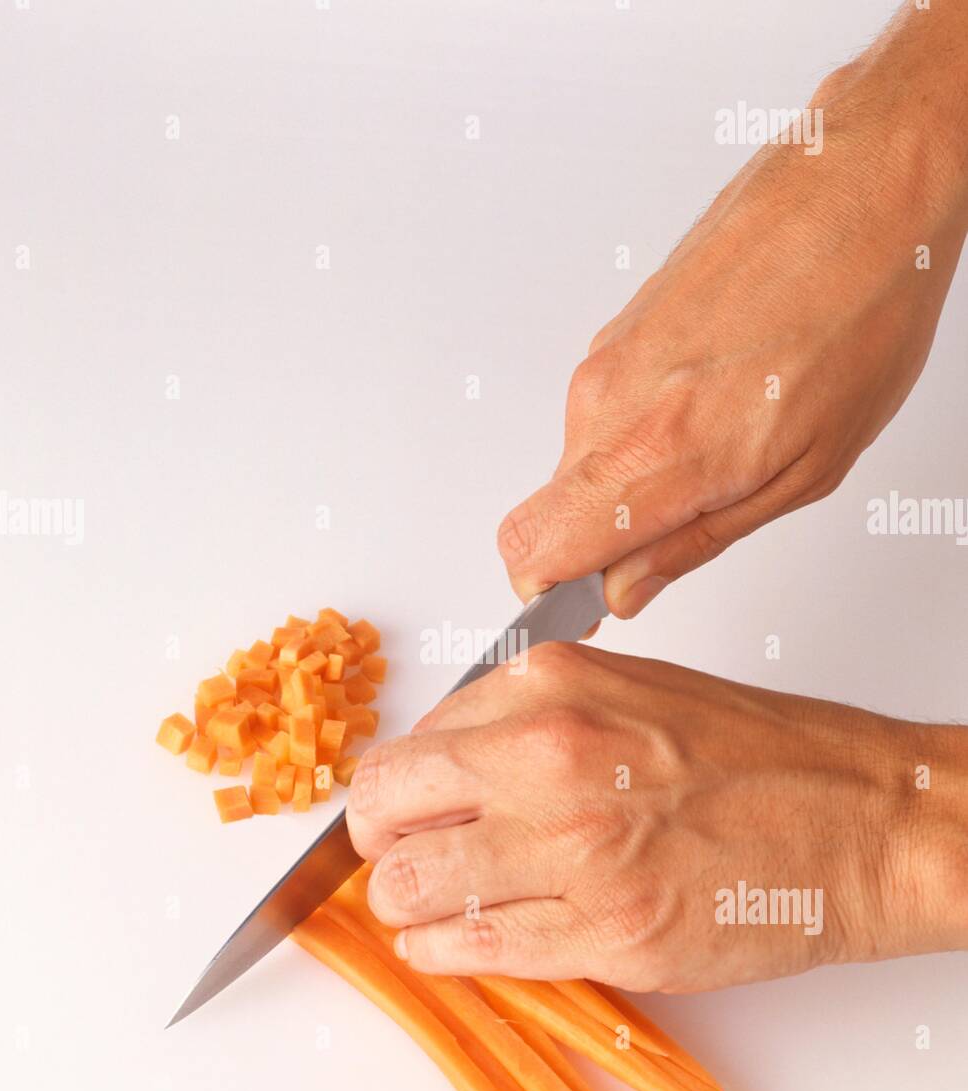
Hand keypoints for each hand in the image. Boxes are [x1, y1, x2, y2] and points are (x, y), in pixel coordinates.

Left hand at [345, 643, 966, 990]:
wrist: (862, 819)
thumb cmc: (759, 754)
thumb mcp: (626, 689)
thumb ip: (523, 718)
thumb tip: (441, 763)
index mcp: (550, 684)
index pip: (404, 744)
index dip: (393, 793)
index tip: (400, 817)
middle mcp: (551, 757)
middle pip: (380, 812)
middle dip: (377, 845)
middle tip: (401, 861)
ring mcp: (578, 848)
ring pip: (408, 890)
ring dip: (405, 907)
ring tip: (431, 909)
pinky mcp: (610, 932)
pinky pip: (470, 950)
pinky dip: (441, 953)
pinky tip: (458, 944)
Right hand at [497, 15, 967, 616]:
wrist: (866, 184)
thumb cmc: (861, 312)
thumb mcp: (804, 471)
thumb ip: (696, 540)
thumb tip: (628, 587)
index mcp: (654, 454)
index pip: (531, 552)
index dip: (550, 591)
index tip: (590, 599)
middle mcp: (609, 405)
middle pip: (545, 514)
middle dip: (595, 542)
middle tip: (676, 532)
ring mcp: (605, 359)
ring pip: (578, 464)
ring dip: (630, 480)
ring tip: (721, 448)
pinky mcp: (616, 328)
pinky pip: (601, 413)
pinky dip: (642, 429)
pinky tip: (715, 402)